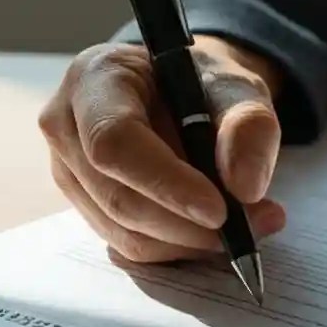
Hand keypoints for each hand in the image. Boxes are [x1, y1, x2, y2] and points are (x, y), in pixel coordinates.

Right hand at [38, 35, 286, 262]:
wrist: (186, 94)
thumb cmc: (204, 84)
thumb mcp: (237, 87)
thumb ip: (249, 125)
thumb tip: (245, 187)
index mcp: (94, 79)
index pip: (113, 142)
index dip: (165, 183)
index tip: (220, 210)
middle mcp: (67, 126)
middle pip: (119, 198)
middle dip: (191, 224)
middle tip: (259, 222)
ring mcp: (70, 172)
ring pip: (127, 232)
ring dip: (193, 241)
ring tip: (250, 223)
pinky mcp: (88, 207)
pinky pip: (132, 245)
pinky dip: (181, 247)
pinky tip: (216, 230)